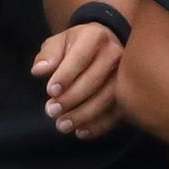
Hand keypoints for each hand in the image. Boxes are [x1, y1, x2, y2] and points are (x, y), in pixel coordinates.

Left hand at [32, 22, 124, 138]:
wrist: (104, 46)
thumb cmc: (76, 46)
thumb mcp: (59, 42)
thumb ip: (48, 55)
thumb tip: (39, 70)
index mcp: (95, 36)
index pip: (80, 57)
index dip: (65, 76)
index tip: (50, 91)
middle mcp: (115, 53)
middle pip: (95, 80)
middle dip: (71, 98)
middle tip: (52, 111)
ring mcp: (125, 74)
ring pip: (107, 98)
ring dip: (84, 115)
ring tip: (63, 125)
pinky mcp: (129, 92)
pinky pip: (117, 112)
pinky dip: (99, 125)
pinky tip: (81, 132)